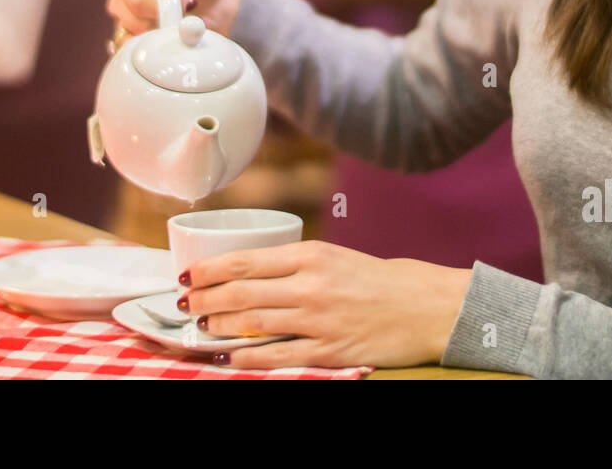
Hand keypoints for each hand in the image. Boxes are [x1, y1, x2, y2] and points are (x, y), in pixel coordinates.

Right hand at [106, 0, 244, 43]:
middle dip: (164, 22)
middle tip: (190, 15)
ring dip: (163, 39)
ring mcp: (129, 25)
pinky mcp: (140, 46)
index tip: (188, 2)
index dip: (158, 4)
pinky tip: (178, 42)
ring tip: (184, 26)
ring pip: (133, 42)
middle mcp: (122, 0)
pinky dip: (162, 55)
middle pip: (130, 22)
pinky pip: (140, 59)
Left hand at [179, 240, 472, 369]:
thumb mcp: (336, 257)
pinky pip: (278, 356)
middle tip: (185, 303)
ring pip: (253, 324)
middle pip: (242, 292)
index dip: (210, 270)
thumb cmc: (379, 280)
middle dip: (205, 298)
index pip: (246, 261)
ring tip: (201, 325)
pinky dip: (247, 357)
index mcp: (312, 254)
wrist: (426, 306)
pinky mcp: (330, 350)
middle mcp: (312, 284)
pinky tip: (229, 355)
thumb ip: (296, 264)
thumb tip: (248, 273)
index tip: (188, 275)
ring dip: (219, 326)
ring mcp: (319, 320)